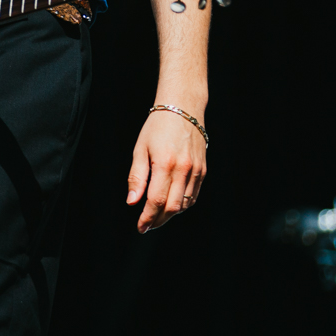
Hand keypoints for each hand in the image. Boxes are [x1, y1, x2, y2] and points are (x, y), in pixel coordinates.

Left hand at [126, 108, 207, 231]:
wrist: (183, 108)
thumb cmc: (158, 126)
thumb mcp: (140, 149)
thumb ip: (136, 177)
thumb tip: (132, 202)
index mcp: (165, 164)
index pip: (156, 200)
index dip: (148, 217)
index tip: (140, 227)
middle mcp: (183, 169)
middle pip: (172, 207)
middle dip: (158, 220)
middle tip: (147, 225)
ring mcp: (196, 170)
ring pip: (184, 204)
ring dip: (170, 215)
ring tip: (157, 216)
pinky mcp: (203, 170)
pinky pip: (194, 195)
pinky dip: (182, 205)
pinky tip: (171, 205)